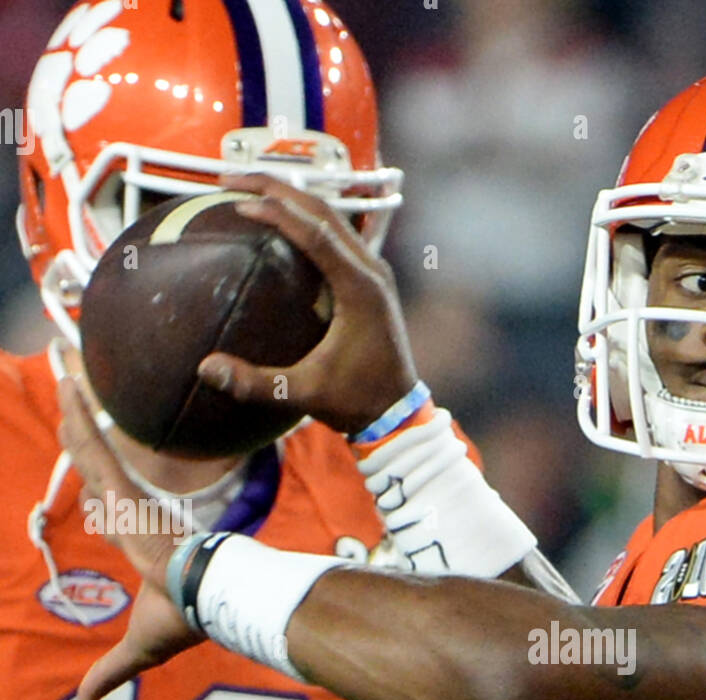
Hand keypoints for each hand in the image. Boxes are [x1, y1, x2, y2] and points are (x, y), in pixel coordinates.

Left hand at [57, 376, 203, 699]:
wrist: (212, 601)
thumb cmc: (186, 622)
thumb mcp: (138, 650)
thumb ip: (109, 672)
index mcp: (137, 540)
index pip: (106, 501)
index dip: (92, 478)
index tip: (83, 458)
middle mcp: (131, 511)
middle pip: (94, 458)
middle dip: (77, 421)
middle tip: (66, 381)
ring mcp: (128, 497)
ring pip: (89, 442)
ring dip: (72, 402)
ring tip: (60, 360)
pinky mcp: (127, 489)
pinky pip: (95, 443)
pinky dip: (79, 411)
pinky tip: (66, 377)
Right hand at [197, 174, 417, 435]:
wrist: (397, 412)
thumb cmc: (356, 401)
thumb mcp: (305, 393)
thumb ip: (256, 383)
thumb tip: (206, 369)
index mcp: (361, 289)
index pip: (315, 233)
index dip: (276, 212)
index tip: (238, 201)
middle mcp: (372, 271)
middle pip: (322, 209)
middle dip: (276, 188)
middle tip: (230, 179)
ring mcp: (374, 271)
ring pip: (331, 215)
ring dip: (290, 197)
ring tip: (247, 190)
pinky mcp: (369, 279)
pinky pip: (335, 234)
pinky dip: (303, 219)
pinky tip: (274, 222)